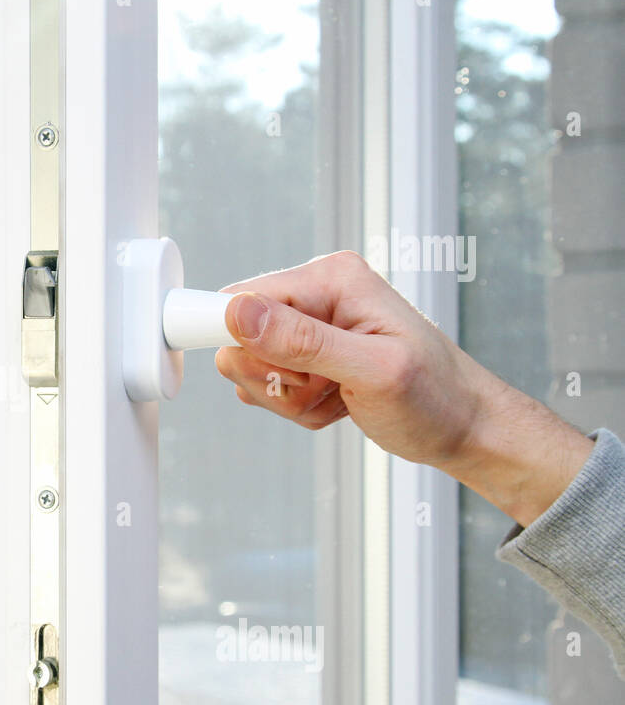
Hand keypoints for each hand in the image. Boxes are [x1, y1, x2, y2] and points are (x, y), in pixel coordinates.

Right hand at [214, 251, 593, 526]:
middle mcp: (316, 293)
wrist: (465, 426)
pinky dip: (297, 407)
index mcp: (331, 278)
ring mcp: (309, 324)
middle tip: (326, 390)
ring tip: (337, 397)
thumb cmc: (437, 397)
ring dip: (288, 398)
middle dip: (275, 381)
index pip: (240, 299)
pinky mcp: (306, 352)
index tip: (275, 376)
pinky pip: (269, 385)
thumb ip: (303, 341)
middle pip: (238, 339)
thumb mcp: (372, 371)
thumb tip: (239, 313)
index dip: (241, 343)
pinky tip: (336, 402)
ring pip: (250, 368)